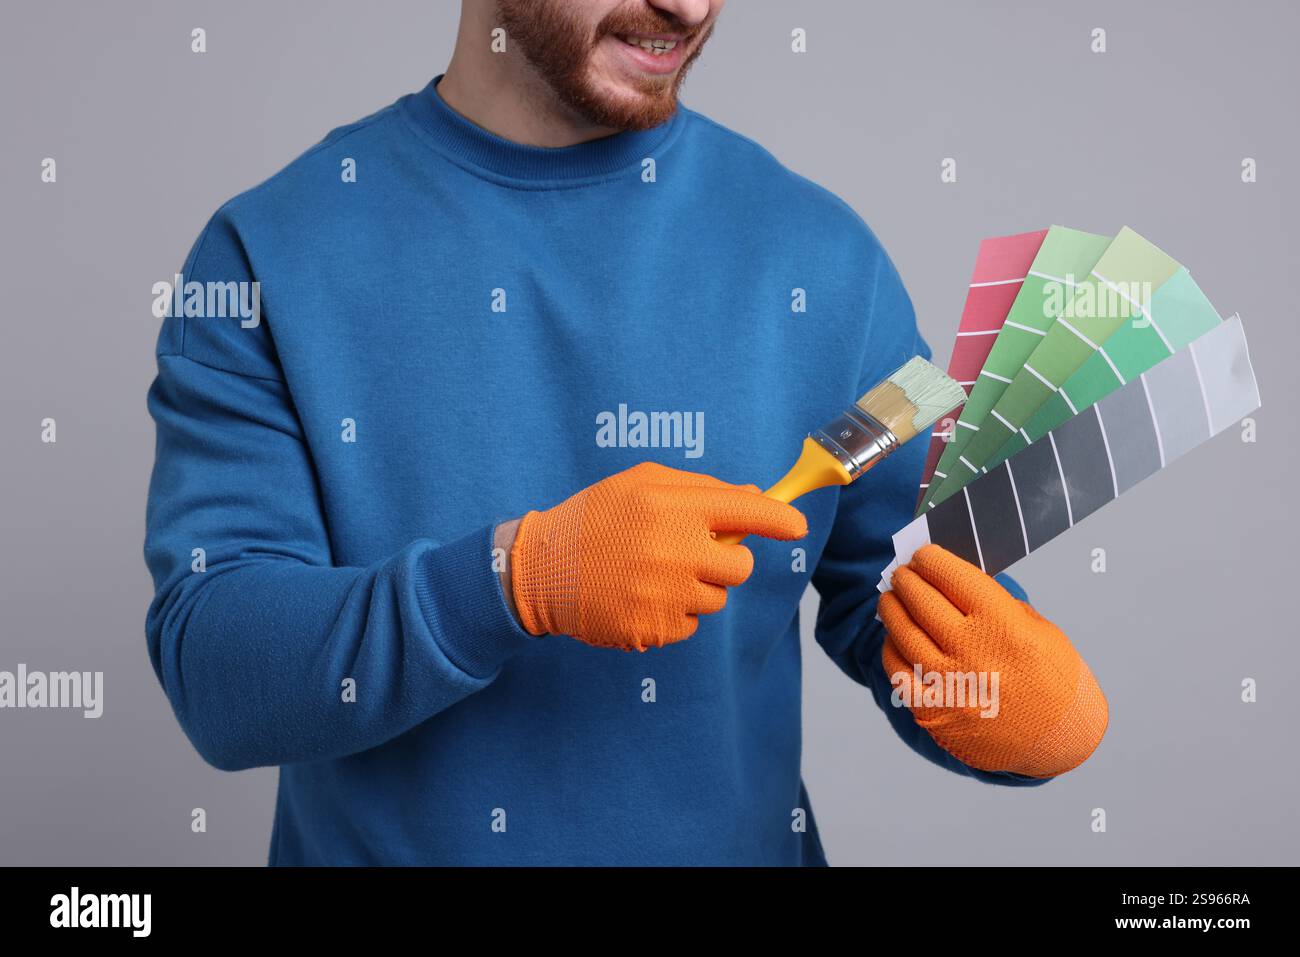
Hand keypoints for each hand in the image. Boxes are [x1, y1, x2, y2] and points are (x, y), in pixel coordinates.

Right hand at [509, 462, 806, 651]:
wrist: (541, 570)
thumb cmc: (595, 519)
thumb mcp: (640, 483)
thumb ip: (698, 488)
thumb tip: (752, 494)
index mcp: (675, 507)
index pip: (748, 513)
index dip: (779, 520)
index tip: (795, 526)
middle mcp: (676, 551)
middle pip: (741, 568)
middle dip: (725, 562)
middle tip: (691, 554)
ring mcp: (667, 594)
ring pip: (715, 599)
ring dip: (695, 589)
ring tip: (652, 574)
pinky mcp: (655, 628)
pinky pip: (689, 625)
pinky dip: (672, 614)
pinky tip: (640, 597)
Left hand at [879, 545, 1107, 777]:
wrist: (1059, 740)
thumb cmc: (1052, 677)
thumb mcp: (1038, 629)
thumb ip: (995, 604)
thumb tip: (950, 581)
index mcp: (1003, 625)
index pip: (952, 576)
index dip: (931, 560)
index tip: (923, 555)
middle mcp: (972, 652)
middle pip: (922, 601)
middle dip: (907, 580)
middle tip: (901, 573)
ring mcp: (949, 684)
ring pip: (903, 633)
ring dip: (891, 609)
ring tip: (890, 598)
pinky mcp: (934, 712)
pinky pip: (898, 673)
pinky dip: (891, 650)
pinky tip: (894, 638)